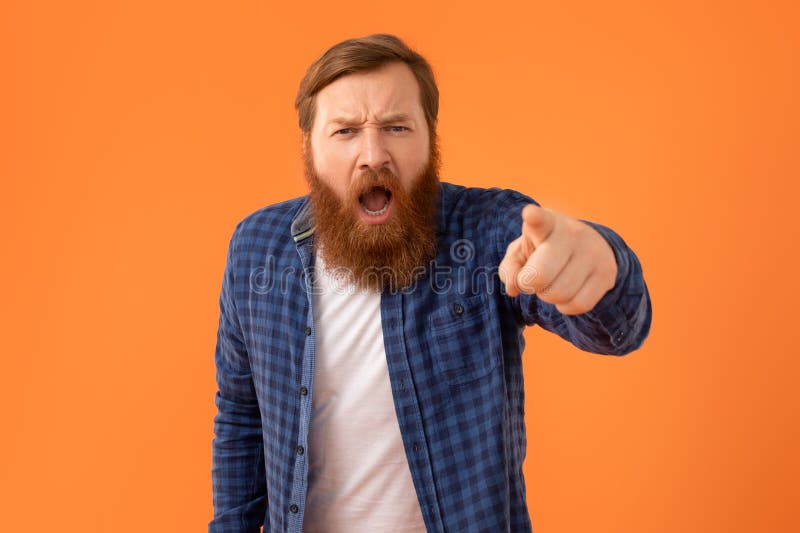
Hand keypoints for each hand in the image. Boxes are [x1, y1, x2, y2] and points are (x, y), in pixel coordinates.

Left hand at [498, 204, 617, 314]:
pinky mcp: (608, 273)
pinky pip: (578, 305)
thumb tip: (515, 288)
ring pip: (559, 294)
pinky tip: (569, 290)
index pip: (539, 221)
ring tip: (553, 281)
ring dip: (549, 296)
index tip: (530, 214)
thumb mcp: (521, 252)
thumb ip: (510, 268)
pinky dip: (566, 306)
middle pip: (540, 276)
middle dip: (529, 285)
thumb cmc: (543, 250)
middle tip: (532, 279)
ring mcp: (594, 252)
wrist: (585, 247)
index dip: (533, 218)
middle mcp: (572, 233)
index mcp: (546, 223)